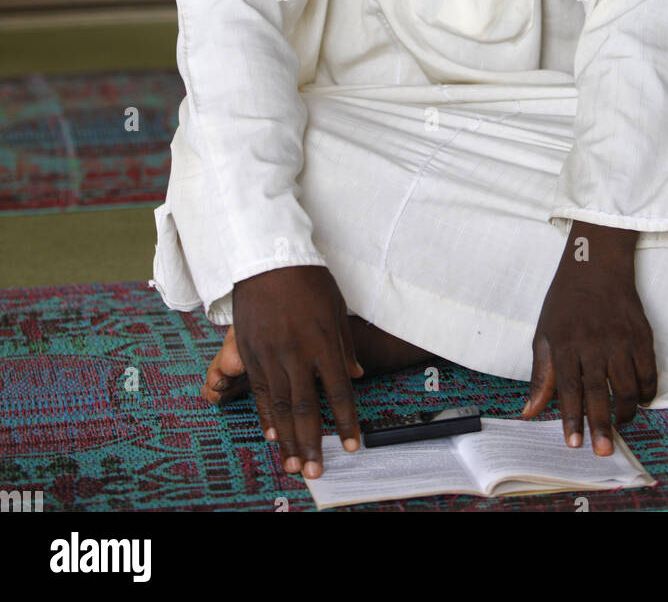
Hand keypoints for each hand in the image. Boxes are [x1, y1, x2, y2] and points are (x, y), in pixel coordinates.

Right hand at [232, 265, 363, 479]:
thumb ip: (344, 346)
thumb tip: (355, 376)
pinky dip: (266, 416)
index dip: (346, 423)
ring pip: (280, 407)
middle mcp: (296, 353)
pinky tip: (273, 435)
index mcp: (323, 343)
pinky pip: (259, 392)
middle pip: (306, 408)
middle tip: (316, 472)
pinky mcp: (251, 352)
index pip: (338, 393)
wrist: (266, 258)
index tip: (352, 446)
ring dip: (288, 439)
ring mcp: (270, 355)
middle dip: (313, 443)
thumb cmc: (306, 279)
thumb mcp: (336, 307)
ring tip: (294, 464)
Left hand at [521, 221, 656, 454]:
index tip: (573, 444)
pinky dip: (647, 390)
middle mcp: (593, 342)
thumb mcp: (544, 334)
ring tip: (620, 425)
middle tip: (603, 451)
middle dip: (600, 424)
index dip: (571, 417)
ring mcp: (620, 338)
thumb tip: (528, 412)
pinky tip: (641, 401)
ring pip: (627, 385)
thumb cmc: (565, 302)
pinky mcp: (641, 334)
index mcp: (565, 343)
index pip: (567, 387)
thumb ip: (540, 375)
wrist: (596, 264)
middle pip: (598, 391)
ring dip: (626, 411)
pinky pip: (648, 371)